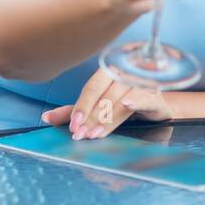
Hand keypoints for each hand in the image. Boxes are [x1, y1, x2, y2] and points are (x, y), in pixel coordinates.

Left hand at [41, 68, 174, 138]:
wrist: (157, 108)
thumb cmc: (124, 103)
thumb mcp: (99, 105)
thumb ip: (75, 110)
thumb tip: (46, 118)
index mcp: (109, 71)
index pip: (92, 88)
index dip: (81, 106)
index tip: (73, 125)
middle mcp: (125, 72)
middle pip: (105, 95)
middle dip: (91, 117)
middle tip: (81, 134)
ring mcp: (142, 83)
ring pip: (121, 100)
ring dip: (108, 118)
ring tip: (95, 133)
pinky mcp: (157, 96)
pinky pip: (146, 96)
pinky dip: (136, 100)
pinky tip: (127, 105)